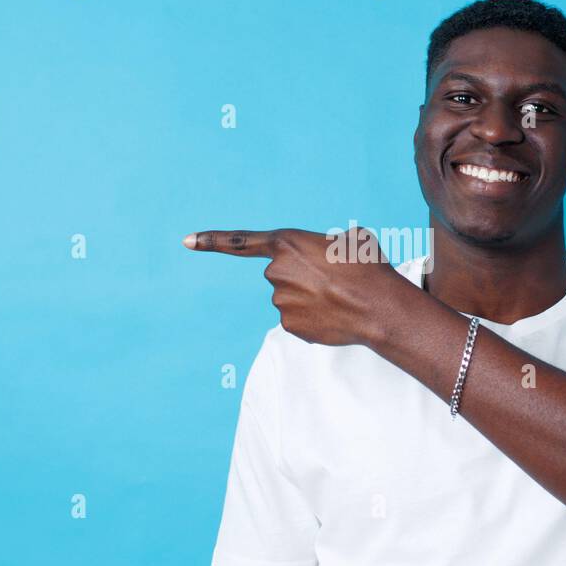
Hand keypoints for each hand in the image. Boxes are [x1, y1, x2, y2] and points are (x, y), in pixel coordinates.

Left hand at [182, 226, 411, 346]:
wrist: (378, 306)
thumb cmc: (368, 267)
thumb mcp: (348, 240)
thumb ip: (322, 246)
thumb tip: (323, 263)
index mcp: (286, 243)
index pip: (240, 242)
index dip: (212, 241)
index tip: (187, 241)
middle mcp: (275, 272)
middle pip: (280, 274)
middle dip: (301, 277)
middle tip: (332, 279)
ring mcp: (279, 302)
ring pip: (289, 298)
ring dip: (310, 298)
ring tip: (338, 297)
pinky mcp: (288, 326)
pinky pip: (296, 320)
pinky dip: (313, 318)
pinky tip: (332, 315)